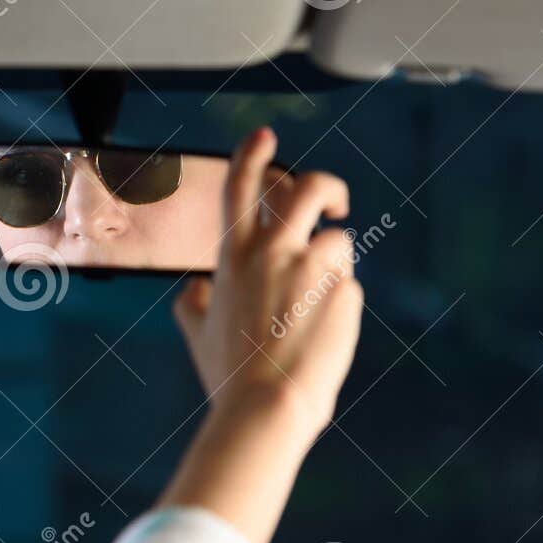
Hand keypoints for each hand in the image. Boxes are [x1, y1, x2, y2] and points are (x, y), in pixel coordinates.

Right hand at [159, 128, 363, 542]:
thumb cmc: (228, 376)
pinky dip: (339, 307)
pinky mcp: (346, 290)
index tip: (265, 136)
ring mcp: (313, 268)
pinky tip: (322, 339)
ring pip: (337, 243)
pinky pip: (348, 288)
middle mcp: (273, 251)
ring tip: (317, 311)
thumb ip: (194, 304)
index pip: (240, 184)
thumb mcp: (197, 334)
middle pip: (309, 188)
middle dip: (326, 187)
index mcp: (231, 258)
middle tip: (333, 204)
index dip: (252, 152)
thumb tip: (194, 290)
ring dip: (332, 269)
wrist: (267, 406)